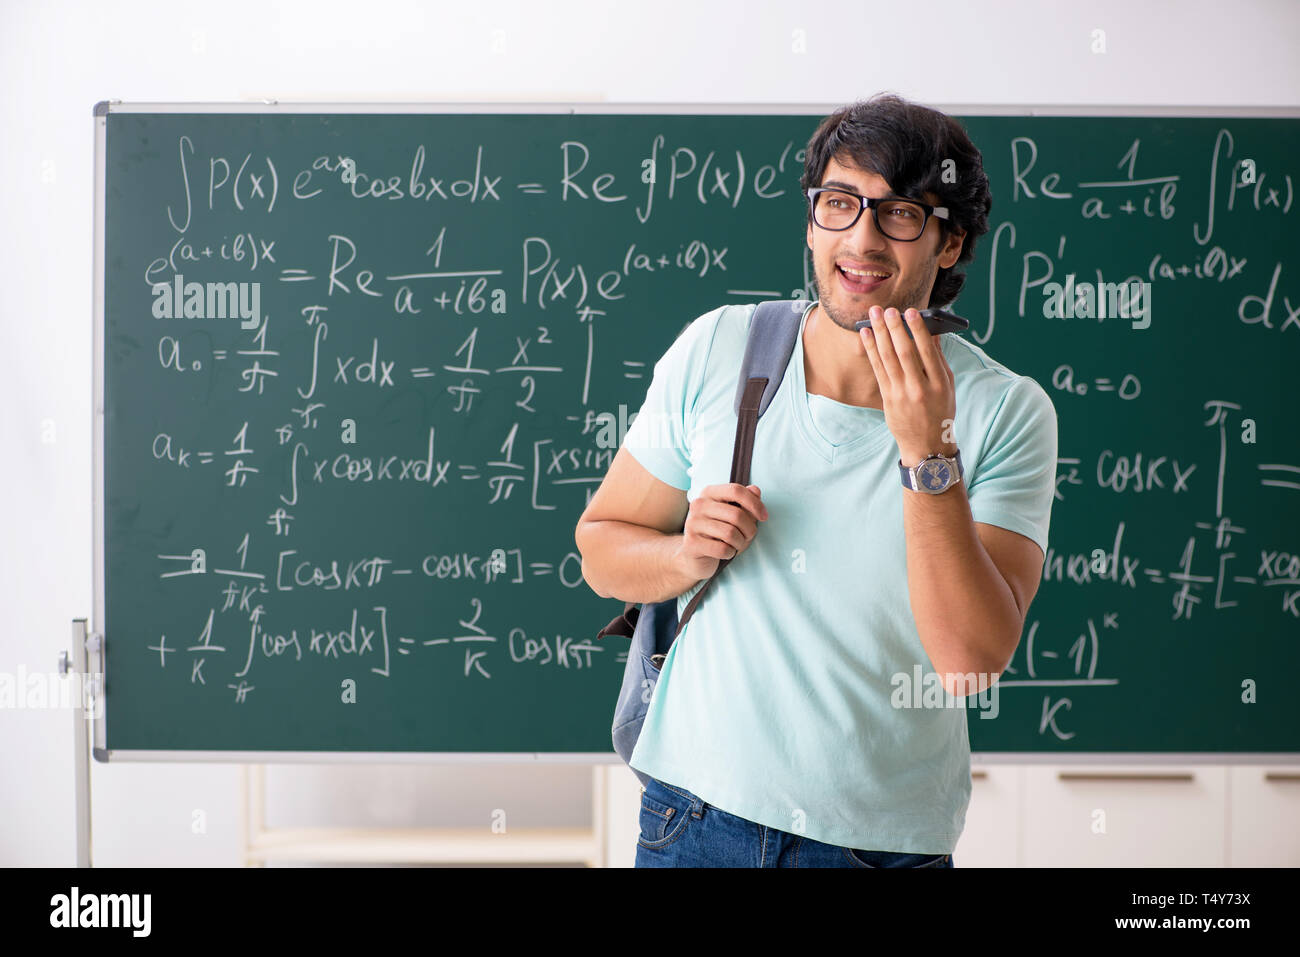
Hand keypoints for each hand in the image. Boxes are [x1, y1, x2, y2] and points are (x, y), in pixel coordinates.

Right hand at [674, 483, 767, 579]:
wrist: (695, 556)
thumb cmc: (719, 533)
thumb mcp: (734, 515)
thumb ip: (745, 502)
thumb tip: (756, 490)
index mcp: (709, 493)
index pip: (736, 490)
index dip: (755, 503)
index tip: (764, 516)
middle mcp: (698, 505)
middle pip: (736, 515)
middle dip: (750, 529)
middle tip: (748, 536)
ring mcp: (692, 524)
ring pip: (730, 533)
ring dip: (740, 543)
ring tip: (737, 545)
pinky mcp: (691, 543)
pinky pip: (722, 549)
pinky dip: (730, 553)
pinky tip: (726, 552)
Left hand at [859, 306, 957, 466]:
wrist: (926, 446)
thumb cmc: (940, 412)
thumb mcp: (947, 387)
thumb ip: (939, 359)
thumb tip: (931, 331)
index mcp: (939, 383)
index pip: (927, 351)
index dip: (918, 329)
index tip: (911, 311)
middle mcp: (919, 388)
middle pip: (904, 352)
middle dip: (895, 328)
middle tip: (888, 309)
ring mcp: (901, 394)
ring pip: (888, 358)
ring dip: (880, 334)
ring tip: (874, 315)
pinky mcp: (887, 398)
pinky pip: (877, 369)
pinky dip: (871, 350)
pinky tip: (867, 335)